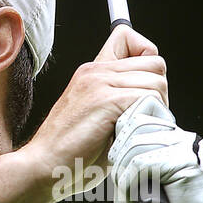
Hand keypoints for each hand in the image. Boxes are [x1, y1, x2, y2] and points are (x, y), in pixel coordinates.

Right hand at [22, 25, 168, 199]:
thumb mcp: (94, 114)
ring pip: (156, 83)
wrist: (43, 165)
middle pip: (155, 64)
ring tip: (136, 128)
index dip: (147, 58)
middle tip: (144, 116)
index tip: (144, 87)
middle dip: (158, 93)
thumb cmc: (70, 150)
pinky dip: (148, 119)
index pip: (128, 37)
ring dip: (156, 109)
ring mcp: (100, 83)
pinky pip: (146, 99)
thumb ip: (117, 100)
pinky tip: (131, 134)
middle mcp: (96, 70)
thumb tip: (152, 104)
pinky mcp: (106, 100)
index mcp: (92, 71)